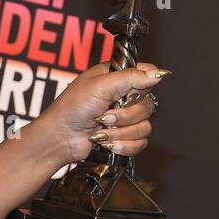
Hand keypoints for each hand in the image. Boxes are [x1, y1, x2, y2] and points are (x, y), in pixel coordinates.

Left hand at [37, 60, 169, 165]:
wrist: (60, 138)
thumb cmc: (72, 108)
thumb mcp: (100, 86)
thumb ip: (130, 77)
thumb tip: (157, 73)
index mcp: (116, 77)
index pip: (146, 74)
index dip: (144, 84)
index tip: (130, 93)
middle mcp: (122, 95)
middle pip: (148, 105)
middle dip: (125, 115)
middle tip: (104, 116)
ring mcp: (123, 117)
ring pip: (145, 126)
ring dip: (122, 132)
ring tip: (101, 130)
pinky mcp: (123, 136)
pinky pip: (141, 142)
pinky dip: (124, 145)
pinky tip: (108, 143)